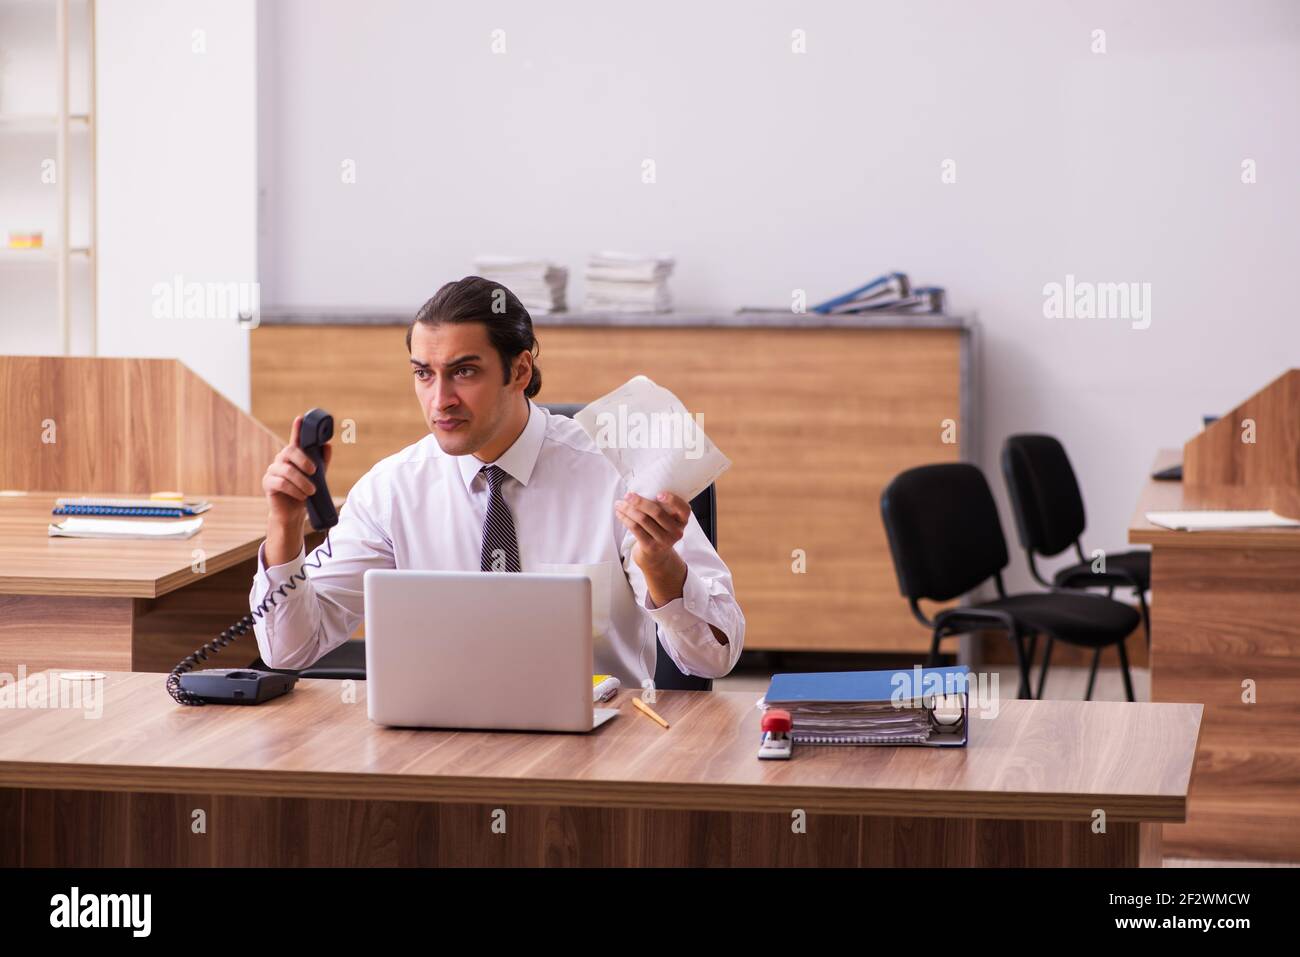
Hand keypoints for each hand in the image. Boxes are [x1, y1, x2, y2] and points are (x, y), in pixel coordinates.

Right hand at [262, 413, 332, 528]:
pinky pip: (281, 483)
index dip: (297, 429)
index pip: (295, 440)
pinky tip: (302, 496)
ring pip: (287, 470)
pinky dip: (295, 490)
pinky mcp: (268, 483)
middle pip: (289, 452)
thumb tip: (328, 445)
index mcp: (293, 457)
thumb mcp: (317, 477)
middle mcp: (281, 460)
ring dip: (302, 481)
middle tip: (314, 471)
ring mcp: (272, 471)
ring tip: (311, 491)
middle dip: (304, 461)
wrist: (293, 513)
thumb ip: (322, 461)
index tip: (301, 418)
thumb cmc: (304, 492)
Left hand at [615, 491, 689, 570]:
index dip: (672, 500)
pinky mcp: (651, 546)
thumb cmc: (660, 528)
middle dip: (640, 502)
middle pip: (657, 513)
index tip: (658, 494)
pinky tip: (620, 513)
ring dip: (628, 510)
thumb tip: (640, 488)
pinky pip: (635, 529)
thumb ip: (662, 506)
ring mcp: (664, 540)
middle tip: (628, 495)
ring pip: (643, 520)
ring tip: (619, 504)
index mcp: (682, 520)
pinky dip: (626, 519)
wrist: (657, 554)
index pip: (684, 509)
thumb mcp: (668, 519)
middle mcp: (676, 531)